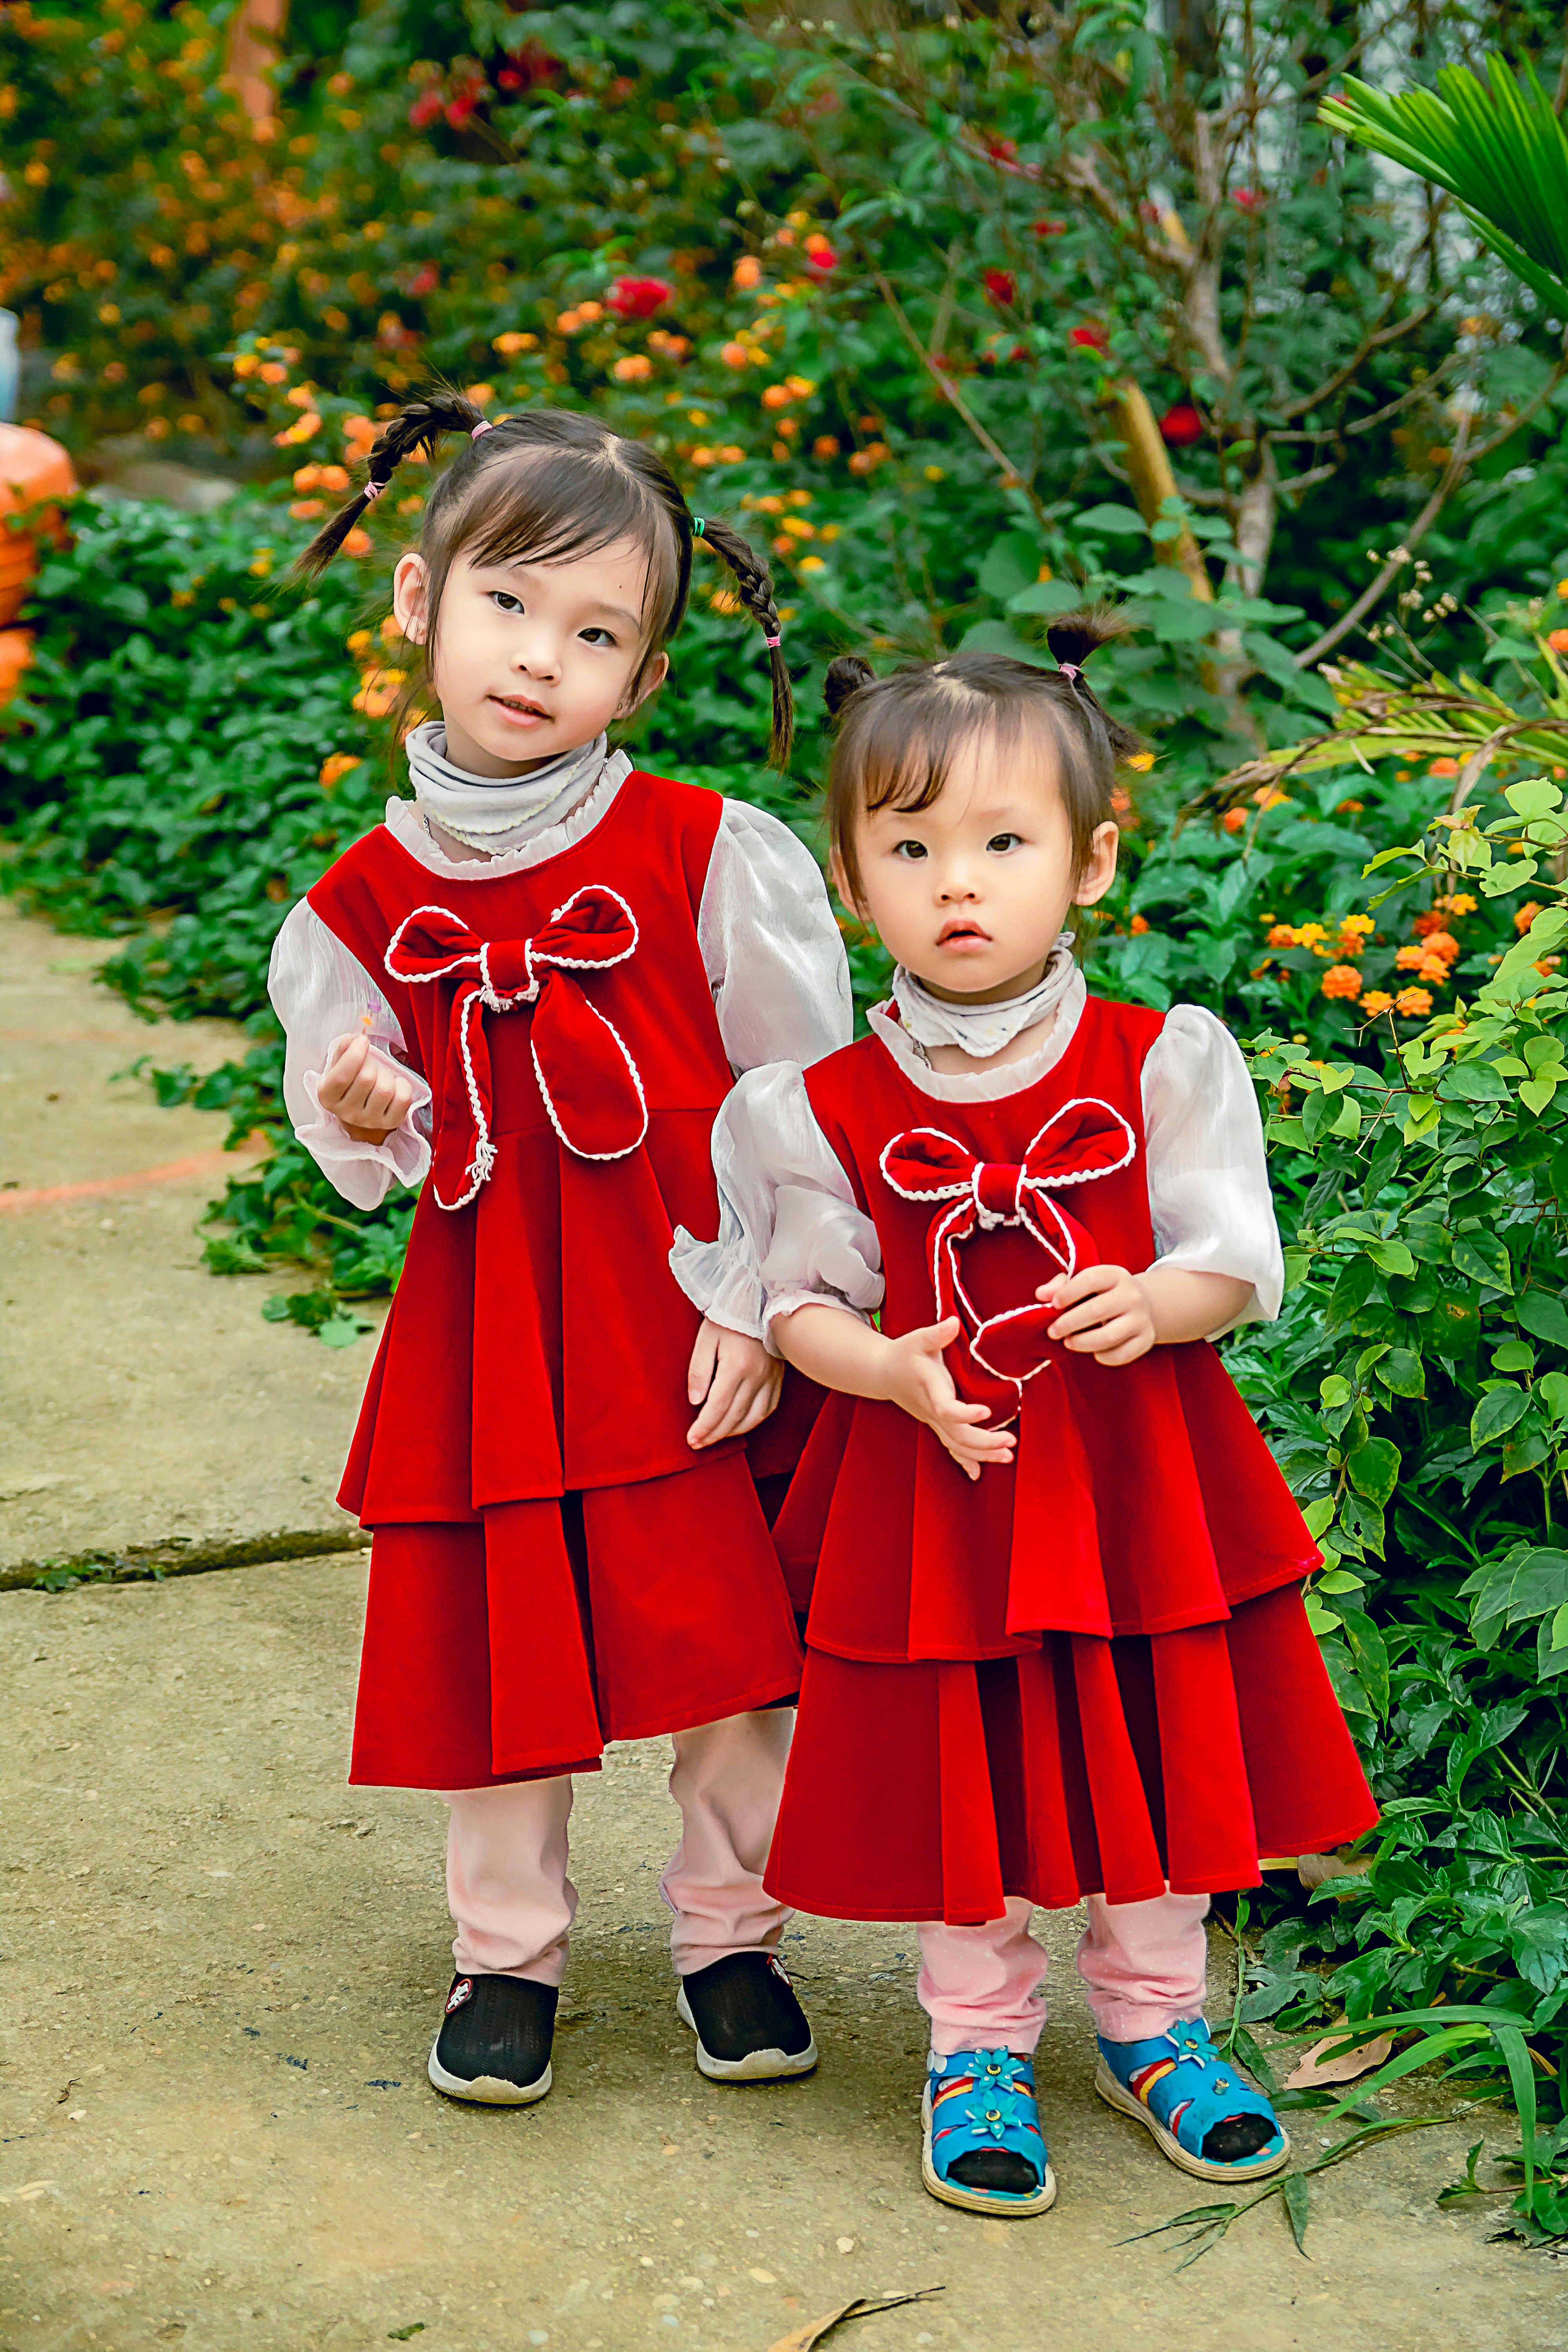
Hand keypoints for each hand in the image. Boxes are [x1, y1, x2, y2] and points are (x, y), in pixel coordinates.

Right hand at [317, 1030, 417, 1144]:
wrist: (362, 1107)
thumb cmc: (350, 1081)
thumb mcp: (339, 1063)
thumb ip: (344, 1047)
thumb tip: (357, 1038)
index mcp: (328, 1096)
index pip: (341, 1076)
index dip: (354, 1054)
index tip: (363, 1040)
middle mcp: (347, 1113)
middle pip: (366, 1079)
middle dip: (371, 1063)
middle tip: (370, 1063)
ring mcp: (369, 1121)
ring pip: (385, 1089)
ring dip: (386, 1074)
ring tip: (381, 1076)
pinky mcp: (391, 1123)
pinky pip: (403, 1097)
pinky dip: (402, 1085)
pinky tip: (394, 1085)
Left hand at [686, 1318, 783, 1448]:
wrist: (758, 1300)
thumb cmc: (728, 1316)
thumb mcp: (705, 1339)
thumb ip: (699, 1371)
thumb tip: (696, 1402)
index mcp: (737, 1365)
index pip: (718, 1406)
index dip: (704, 1427)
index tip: (692, 1439)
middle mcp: (757, 1375)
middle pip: (735, 1416)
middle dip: (714, 1434)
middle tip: (698, 1444)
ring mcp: (771, 1377)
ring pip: (754, 1417)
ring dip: (733, 1432)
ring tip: (715, 1436)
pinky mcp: (779, 1377)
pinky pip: (769, 1408)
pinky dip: (753, 1421)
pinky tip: (740, 1424)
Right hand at [880, 1316, 1015, 1481]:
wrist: (884, 1372)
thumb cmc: (905, 1353)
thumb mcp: (918, 1338)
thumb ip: (936, 1334)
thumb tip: (953, 1323)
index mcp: (930, 1389)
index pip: (947, 1408)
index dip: (965, 1413)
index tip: (986, 1410)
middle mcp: (932, 1410)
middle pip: (957, 1435)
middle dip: (984, 1442)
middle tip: (1010, 1442)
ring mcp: (934, 1421)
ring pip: (956, 1445)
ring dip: (982, 1454)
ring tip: (1007, 1457)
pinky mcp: (936, 1424)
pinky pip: (951, 1447)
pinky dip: (964, 1461)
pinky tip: (977, 1474)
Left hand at [1037, 1263, 1154, 1365]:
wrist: (1141, 1304)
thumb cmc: (1101, 1294)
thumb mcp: (1083, 1282)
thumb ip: (1060, 1285)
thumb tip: (1041, 1295)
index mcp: (1115, 1275)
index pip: (1091, 1279)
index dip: (1069, 1292)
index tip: (1053, 1304)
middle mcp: (1132, 1295)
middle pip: (1097, 1310)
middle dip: (1069, 1323)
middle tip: (1052, 1332)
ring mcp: (1141, 1318)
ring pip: (1109, 1336)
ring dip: (1083, 1343)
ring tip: (1068, 1343)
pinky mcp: (1147, 1339)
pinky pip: (1122, 1354)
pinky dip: (1104, 1357)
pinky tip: (1094, 1352)